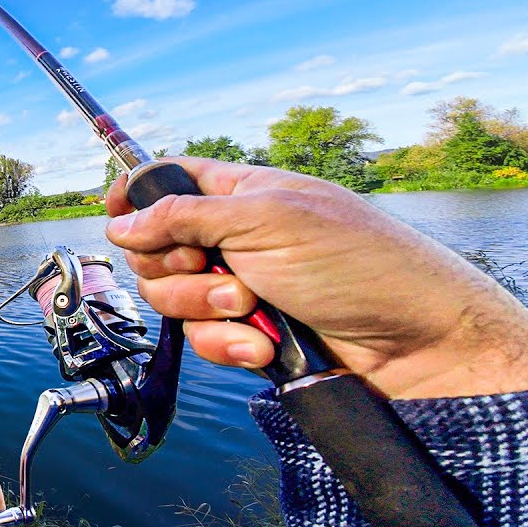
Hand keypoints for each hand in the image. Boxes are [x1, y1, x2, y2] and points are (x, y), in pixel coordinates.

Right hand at [104, 157, 527, 398]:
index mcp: (240, 193)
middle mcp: (233, 237)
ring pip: (172, 300)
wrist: (414, 343)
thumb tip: (121, 223)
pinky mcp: (246, 334)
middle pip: (155, 248)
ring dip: (207, 310)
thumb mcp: (267, 220)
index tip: (113, 214)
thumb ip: (186, 216)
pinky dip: (228, 346)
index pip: (168, 179)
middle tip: (220, 269)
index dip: (133, 194)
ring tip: (255, 309)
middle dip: (178, 268)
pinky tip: (263, 348)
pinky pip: (202, 341)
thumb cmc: (357, 263)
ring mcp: (238, 287)